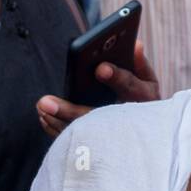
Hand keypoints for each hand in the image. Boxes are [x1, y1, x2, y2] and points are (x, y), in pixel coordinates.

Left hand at [36, 40, 160, 137]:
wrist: (147, 136)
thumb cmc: (143, 101)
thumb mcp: (148, 81)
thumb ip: (139, 63)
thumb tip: (133, 43)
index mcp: (144, 99)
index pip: (130, 87)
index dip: (116, 77)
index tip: (100, 68)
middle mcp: (130, 121)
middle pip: (98, 118)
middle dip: (70, 111)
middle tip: (44, 102)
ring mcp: (113, 137)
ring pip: (82, 133)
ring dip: (58, 121)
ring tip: (42, 106)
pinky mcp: (99, 146)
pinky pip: (76, 141)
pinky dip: (58, 130)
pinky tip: (45, 117)